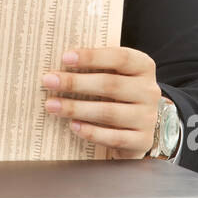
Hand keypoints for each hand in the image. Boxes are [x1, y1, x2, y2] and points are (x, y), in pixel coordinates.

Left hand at [41, 46, 161, 159]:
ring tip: (52, 105)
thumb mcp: (116, 74)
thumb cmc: (119, 93)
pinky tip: (73, 126)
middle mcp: (149, 91)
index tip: (65, 58)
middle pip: (110, 85)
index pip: (119, 58)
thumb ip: (96, 67)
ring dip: (76, 108)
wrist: (141, 125)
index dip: (92, 57)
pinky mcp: (142, 140)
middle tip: (48, 81)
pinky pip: (114, 137)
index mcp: (143, 67)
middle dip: (75, 83)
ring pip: (108, 112)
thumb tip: (60, 64)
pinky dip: (91, 132)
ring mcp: (147, 117)